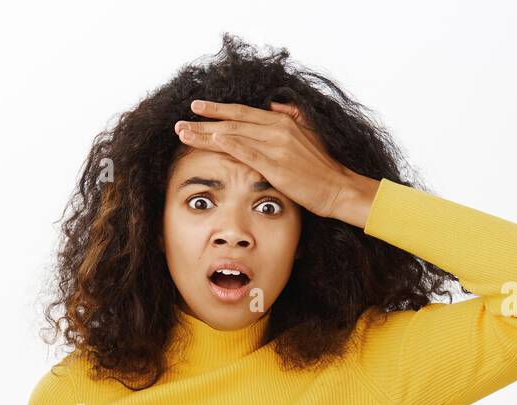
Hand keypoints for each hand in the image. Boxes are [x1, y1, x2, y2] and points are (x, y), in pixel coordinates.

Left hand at [175, 100, 378, 226]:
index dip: (217, 109)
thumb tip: (276, 106)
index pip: (242, 112)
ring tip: (184, 134)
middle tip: (179, 123)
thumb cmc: (321, 167)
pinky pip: (249, 152)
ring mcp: (276, 147)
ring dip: (206, 134)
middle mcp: (277, 129)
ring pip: (234, 135)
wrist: (337, 188)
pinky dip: (231, 144)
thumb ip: (291, 117)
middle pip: (232, 122)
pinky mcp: (276, 166)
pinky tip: (214, 140)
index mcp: (281, 122)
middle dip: (203, 122)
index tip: (196, 108)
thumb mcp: (308, 133)